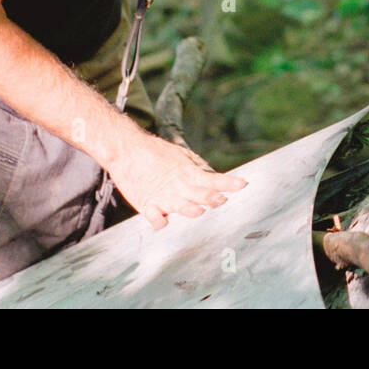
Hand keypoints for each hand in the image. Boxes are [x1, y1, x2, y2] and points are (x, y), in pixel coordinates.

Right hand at [108, 133, 245, 230]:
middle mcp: (178, 185)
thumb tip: (215, 177)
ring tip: (199, 210)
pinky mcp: (146, 204)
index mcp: (188, 172)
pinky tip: (163, 221)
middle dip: (212, 197)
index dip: (228, 182)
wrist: (125, 147)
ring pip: (181, 207)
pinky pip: (155, 218)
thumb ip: (197, 168)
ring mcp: (162, 196)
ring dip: (191, 210)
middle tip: (222, 199)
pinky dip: (160, 221)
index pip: (213, 178)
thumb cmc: (155, 152)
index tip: (243, 184)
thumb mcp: (181, 155)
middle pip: (199, 194)